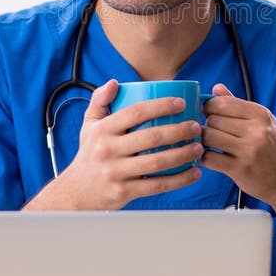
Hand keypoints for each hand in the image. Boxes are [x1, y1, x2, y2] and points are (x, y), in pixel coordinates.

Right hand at [41, 80, 201, 209]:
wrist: (77, 192)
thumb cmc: (89, 154)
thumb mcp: (89, 125)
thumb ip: (99, 101)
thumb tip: (114, 83)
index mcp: (102, 130)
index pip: (135, 112)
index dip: (160, 106)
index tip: (181, 103)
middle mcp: (107, 150)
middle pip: (150, 137)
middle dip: (178, 130)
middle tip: (196, 126)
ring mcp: (116, 172)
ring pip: (156, 162)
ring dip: (182, 155)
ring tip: (198, 148)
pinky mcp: (124, 192)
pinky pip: (157, 185)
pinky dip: (179, 180)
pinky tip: (194, 173)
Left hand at [201, 83, 275, 206]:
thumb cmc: (272, 149)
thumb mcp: (262, 123)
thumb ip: (237, 105)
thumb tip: (215, 87)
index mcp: (261, 114)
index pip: (222, 103)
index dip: (209, 108)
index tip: (209, 115)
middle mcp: (257, 130)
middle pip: (213, 119)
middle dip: (208, 126)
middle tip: (213, 133)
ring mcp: (249, 150)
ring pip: (208, 136)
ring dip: (204, 141)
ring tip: (211, 145)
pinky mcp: (241, 169)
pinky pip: (209, 158)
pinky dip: (205, 158)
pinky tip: (213, 158)